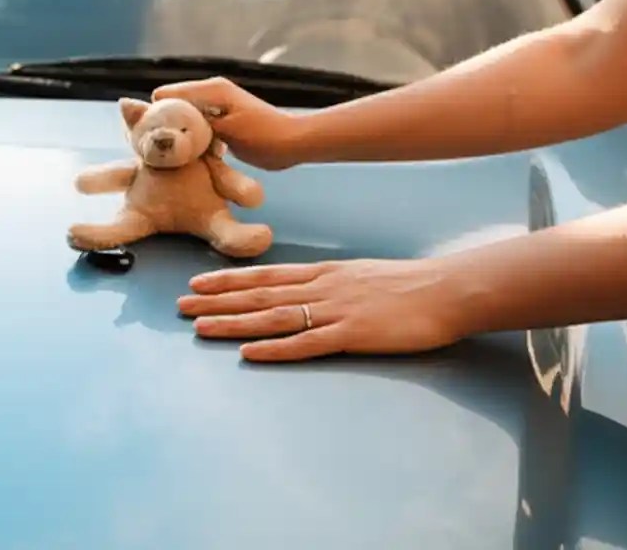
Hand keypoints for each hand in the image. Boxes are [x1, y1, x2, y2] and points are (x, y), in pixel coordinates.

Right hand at [152, 76, 304, 170]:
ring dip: (179, 135)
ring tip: (174, 156)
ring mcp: (216, 106)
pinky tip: (193, 156)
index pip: (164, 95)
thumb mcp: (226, 130)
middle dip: (165, 126)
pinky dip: (192, 140)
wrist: (293, 144)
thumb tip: (165, 121)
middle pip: (171, 106)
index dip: (156, 115)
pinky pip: (196, 128)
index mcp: (211, 89)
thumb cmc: (264, 137)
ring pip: (183, 119)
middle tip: (161, 151)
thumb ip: (195, 123)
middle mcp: (211, 92)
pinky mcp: (221, 121)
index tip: (152, 139)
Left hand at [178, 259, 473, 361]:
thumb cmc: (411, 286)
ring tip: (200, 327)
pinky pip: (306, 344)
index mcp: (325, 273)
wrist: (447, 290)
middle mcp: (322, 287)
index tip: (197, 282)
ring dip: (234, 323)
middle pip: (259, 295)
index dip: (228, 280)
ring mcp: (335, 310)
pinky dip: (274, 349)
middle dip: (216, 300)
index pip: (266, 276)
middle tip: (179, 305)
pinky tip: (250, 354)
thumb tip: (310, 291)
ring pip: (273, 317)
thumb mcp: (363, 275)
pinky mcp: (352, 335)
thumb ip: (333, 284)